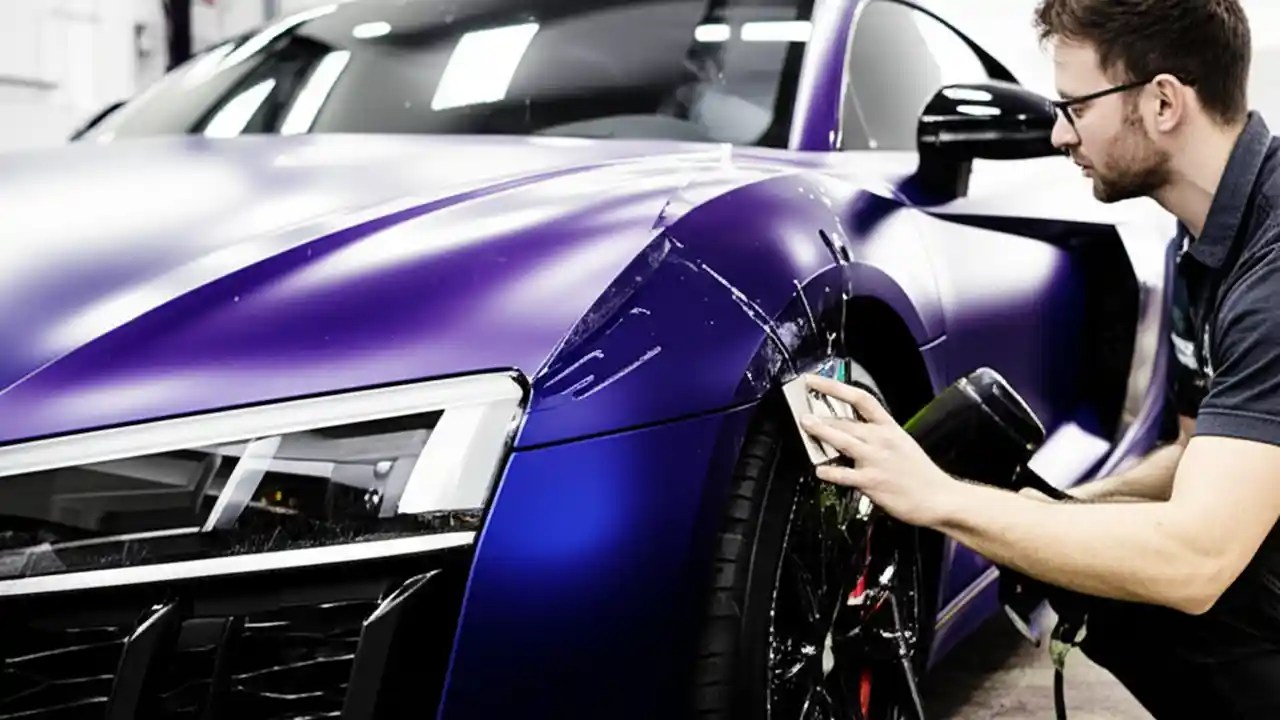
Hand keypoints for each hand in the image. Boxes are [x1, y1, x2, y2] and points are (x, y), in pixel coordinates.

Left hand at [799, 374, 954, 526]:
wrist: (938, 497)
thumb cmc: (919, 472)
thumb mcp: (900, 443)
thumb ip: (875, 435)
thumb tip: (846, 429)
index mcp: (889, 427)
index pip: (861, 398)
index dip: (835, 387)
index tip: (815, 381)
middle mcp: (881, 440)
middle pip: (847, 421)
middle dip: (823, 415)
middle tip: (803, 411)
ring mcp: (875, 460)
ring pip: (844, 441)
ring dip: (822, 432)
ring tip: (806, 425)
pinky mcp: (871, 482)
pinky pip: (845, 475)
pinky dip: (830, 472)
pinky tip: (819, 470)